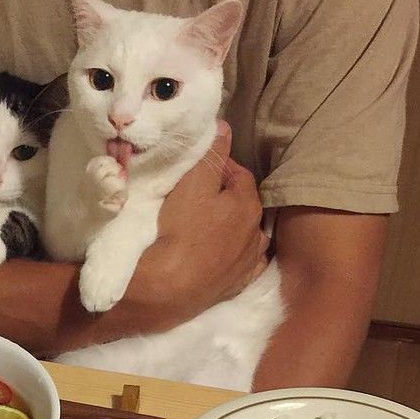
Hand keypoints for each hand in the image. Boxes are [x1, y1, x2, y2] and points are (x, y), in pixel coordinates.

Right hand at [138, 122, 268, 318]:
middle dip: (225, 198)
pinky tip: (222, 257)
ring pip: (245, 237)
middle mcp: (255, 234)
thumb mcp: (191, 182)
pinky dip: (234, 258)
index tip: (197, 171)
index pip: (238, 174)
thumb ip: (210, 154)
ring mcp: (246, 264)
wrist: (163, 290)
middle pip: (242, 205)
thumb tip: (225, 128)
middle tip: (196, 197)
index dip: (218, 169)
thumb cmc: (177, 231)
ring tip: (207, 228)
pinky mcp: (234, 288)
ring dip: (231, 228)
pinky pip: (242, 267)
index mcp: (248, 204)